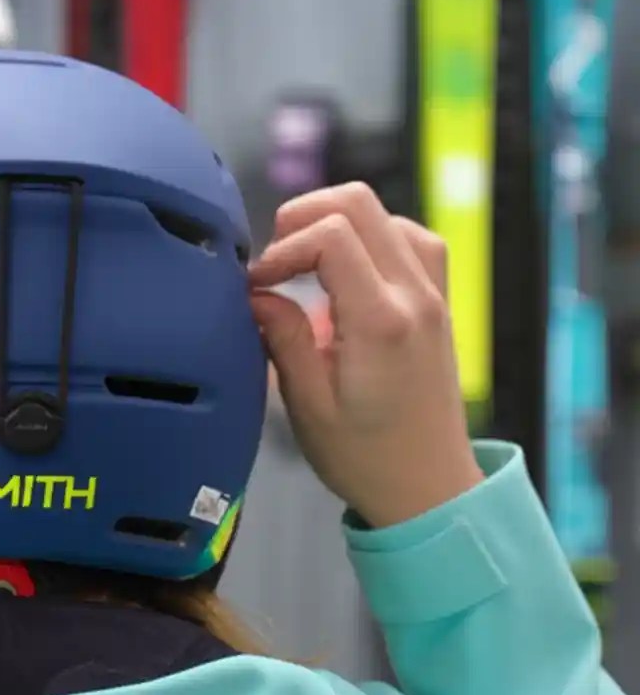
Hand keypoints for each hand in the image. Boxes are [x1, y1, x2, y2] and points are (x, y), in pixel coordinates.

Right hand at [248, 183, 483, 526]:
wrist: (430, 490)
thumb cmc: (364, 457)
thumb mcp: (308, 405)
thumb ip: (283, 338)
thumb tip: (257, 292)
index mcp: (380, 322)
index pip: (331, 236)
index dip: (282, 246)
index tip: (256, 283)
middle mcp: (415, 296)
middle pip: (360, 204)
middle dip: (302, 217)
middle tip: (273, 259)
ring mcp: (433, 296)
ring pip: (387, 214)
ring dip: (336, 224)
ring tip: (303, 263)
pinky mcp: (438, 303)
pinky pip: (410, 239)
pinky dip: (371, 237)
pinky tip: (344, 270)